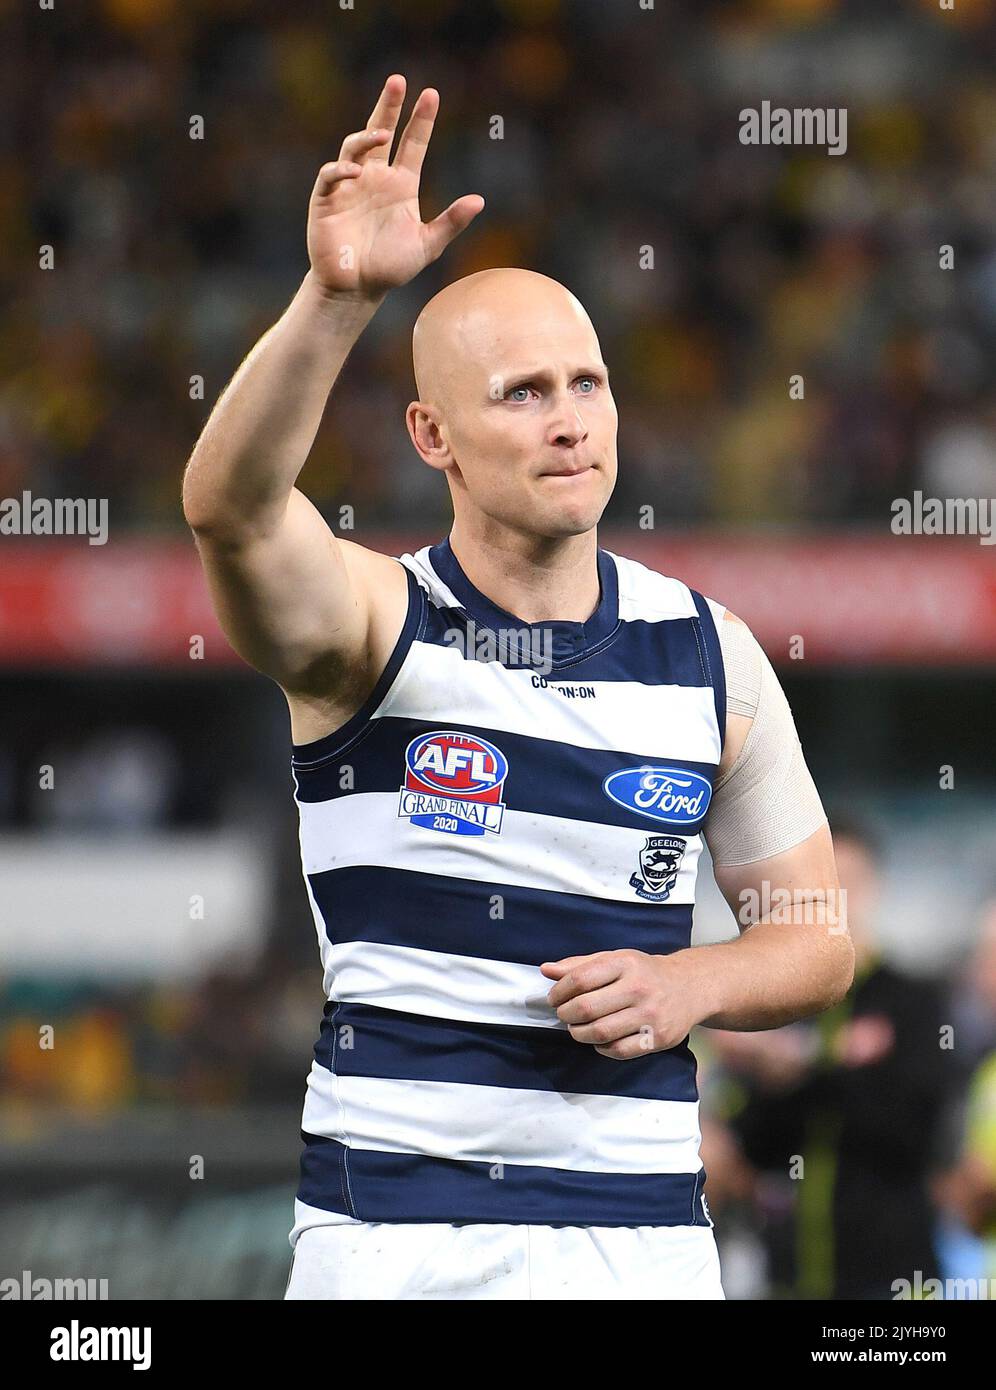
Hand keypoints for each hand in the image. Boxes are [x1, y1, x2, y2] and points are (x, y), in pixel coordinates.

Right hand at [306, 73, 483, 297]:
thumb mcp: (427, 245)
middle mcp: (375, 178)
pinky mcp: (327, 199)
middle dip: (389, 106)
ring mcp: (350, 185)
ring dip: (366, 135)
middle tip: (399, 80)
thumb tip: (479, 200)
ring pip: (355, 146)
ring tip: (382, 133)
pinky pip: (331, 175)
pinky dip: (341, 169)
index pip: (413, 143)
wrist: (357, 288)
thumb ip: (451, 222)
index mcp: (401, 185)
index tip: (431, 94)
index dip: (421, 120)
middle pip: (381, 131)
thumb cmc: (390, 268)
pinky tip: (355, 172)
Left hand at [541, 949, 707, 1059]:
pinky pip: (618, 1050)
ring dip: (579, 1033)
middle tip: (564, 1014)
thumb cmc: (643, 972)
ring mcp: (650, 1015)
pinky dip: (601, 1047)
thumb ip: (579, 965)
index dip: (558, 991)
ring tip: (577, 1028)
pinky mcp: (657, 1038)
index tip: (553, 998)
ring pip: (599, 1032)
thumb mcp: (614, 959)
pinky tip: (599, 1040)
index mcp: (625, 963)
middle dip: (566, 1014)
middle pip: (586, 1008)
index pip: (580, 979)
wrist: (689, 987)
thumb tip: (545, 970)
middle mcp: (639, 988)